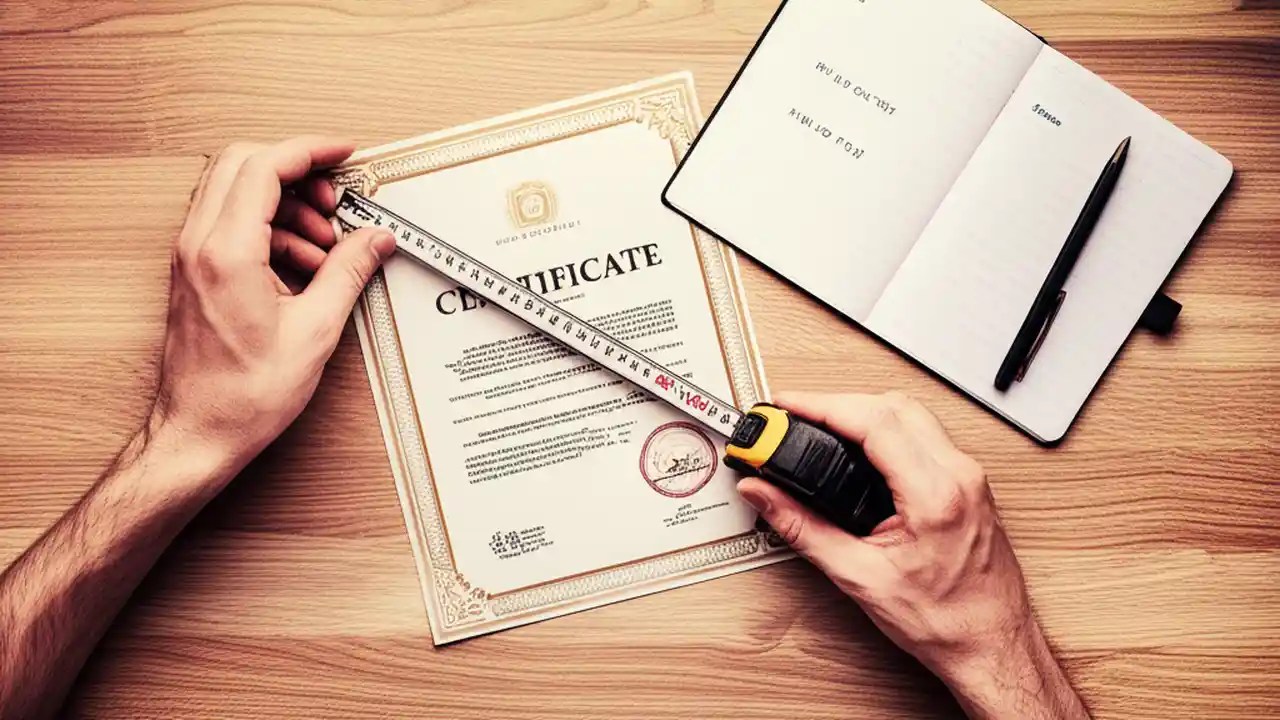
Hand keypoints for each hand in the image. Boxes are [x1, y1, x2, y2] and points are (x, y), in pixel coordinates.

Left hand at [151, 136, 394, 478]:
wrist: (200, 433)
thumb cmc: (245, 395)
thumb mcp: (315, 331)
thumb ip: (348, 273)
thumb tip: (375, 239)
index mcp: (227, 252)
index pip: (265, 166)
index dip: (310, 151)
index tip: (343, 155)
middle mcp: (198, 245)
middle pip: (243, 165)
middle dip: (297, 172)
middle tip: (336, 202)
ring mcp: (190, 257)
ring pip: (235, 191)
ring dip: (286, 205)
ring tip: (326, 248)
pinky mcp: (194, 272)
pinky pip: (230, 223)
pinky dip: (270, 229)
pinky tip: (303, 268)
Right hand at [738, 392, 1086, 718]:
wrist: (991, 645)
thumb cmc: (945, 622)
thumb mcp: (859, 577)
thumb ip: (803, 528)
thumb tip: (765, 495)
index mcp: (936, 495)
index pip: (874, 422)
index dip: (822, 405)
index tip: (787, 406)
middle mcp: (960, 476)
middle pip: (893, 406)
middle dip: (838, 402)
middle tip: (796, 416)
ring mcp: (969, 477)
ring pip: (912, 414)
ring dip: (864, 412)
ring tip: (822, 427)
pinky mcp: (969, 483)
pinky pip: (925, 434)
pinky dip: (886, 429)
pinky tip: (862, 446)